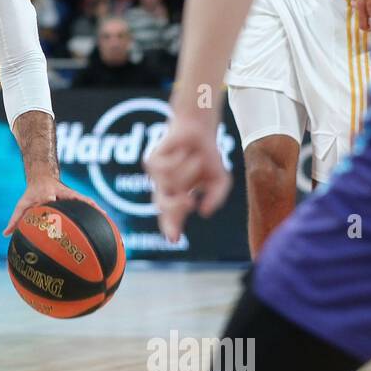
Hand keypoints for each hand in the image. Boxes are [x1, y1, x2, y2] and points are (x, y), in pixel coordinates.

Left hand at [2, 175, 106, 237]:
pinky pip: (86, 203)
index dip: (48, 198)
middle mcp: (59, 194)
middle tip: (79, 215)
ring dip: (91, 206)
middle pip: (67, 198)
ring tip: (104, 215)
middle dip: (72, 204)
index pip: (48, 196)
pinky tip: (105, 216)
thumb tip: (5, 234)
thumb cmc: (30, 194)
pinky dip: (95, 208)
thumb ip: (15, 219)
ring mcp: (68, 194)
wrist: (41, 177)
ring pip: (80, 200)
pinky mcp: (74, 196)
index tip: (50, 200)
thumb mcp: (21, 204)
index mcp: (46, 194)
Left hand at [143, 114, 230, 242]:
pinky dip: (179, 159)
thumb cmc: (207, 157)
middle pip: (163, 205)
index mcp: (178, 197)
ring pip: (169, 183)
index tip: (174, 240)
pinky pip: (164, 168)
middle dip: (176, 206)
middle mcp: (165, 189)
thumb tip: (205, 212)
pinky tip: (182, 152)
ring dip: (189, 170)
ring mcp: (156, 176)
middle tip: (189, 200)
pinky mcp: (150, 161)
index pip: (171, 217)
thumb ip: (216, 198)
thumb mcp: (220, 180)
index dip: (171, 227)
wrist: (199, 130)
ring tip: (194, 159)